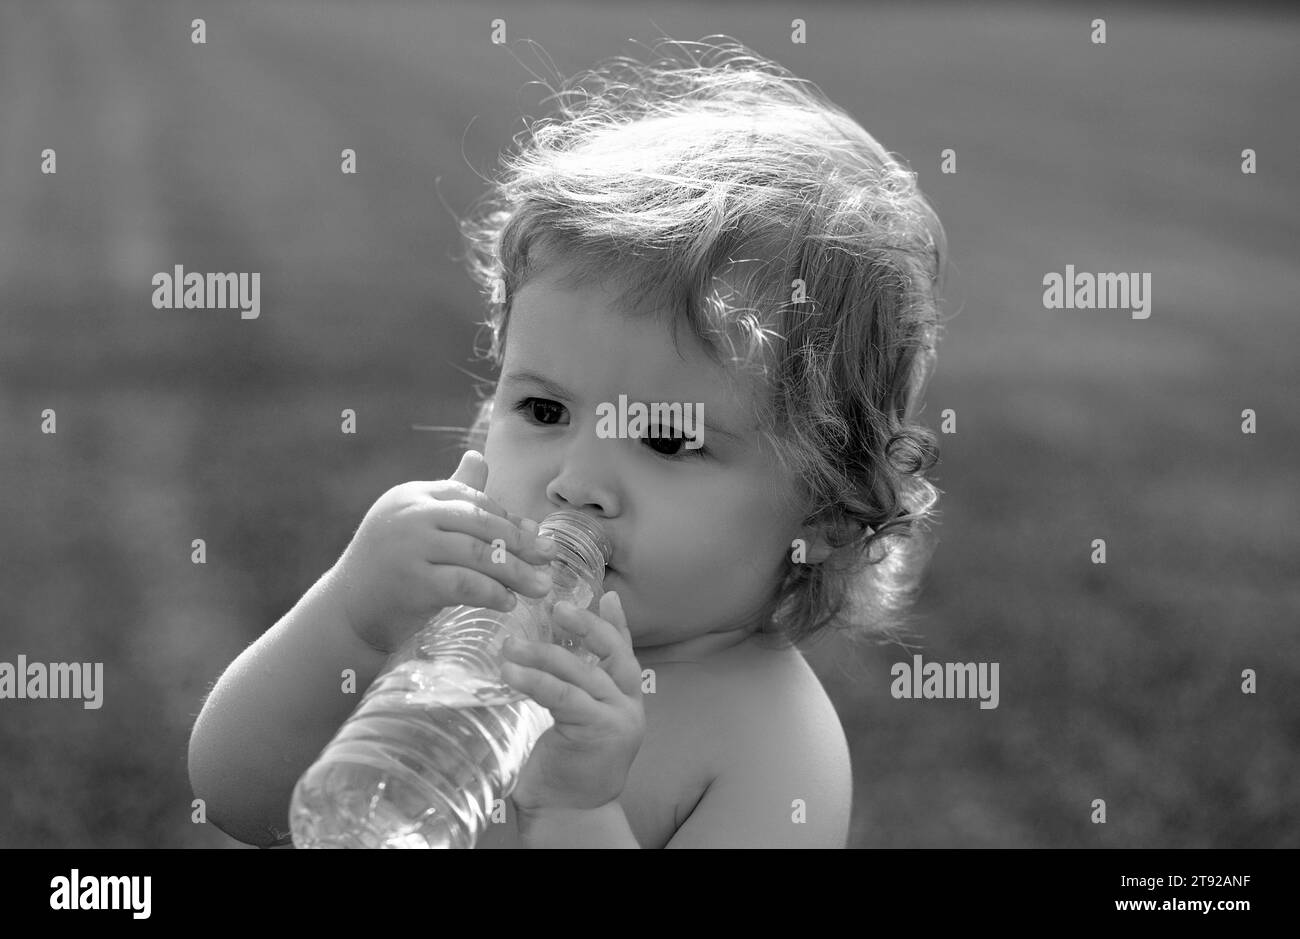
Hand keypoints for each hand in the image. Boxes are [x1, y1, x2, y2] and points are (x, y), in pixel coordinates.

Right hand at [330, 450, 558, 654]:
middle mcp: (410, 513)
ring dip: (515, 571)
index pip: (472, 499)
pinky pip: (465, 583)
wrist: (345, 612)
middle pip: (481, 522)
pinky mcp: (411, 581)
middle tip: (549, 558)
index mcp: (413, 495)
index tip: (537, 537)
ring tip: (540, 587)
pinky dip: (492, 592)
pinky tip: (509, 602)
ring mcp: (409, 546)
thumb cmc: (390, 568)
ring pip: (478, 553)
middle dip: (520, 542)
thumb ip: (451, 494)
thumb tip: (480, 457)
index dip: (508, 518)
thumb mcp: (418, 525)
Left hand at [500, 591, 645, 821]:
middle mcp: (628, 705)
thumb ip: (568, 691)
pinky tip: (511, 671)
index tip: (607, 594)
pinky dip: (536, 679)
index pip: (624, 652)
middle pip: (613, 652)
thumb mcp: (571, 722)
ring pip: (581, 672)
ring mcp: (618, 717)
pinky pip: (564, 695)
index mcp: (624, 700)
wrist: (568, 816)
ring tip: (511, 644)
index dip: (616, 622)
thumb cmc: (562, 772)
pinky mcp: (598, 730)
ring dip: (544, 653)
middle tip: (556, 606)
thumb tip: (540, 656)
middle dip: (586, 625)